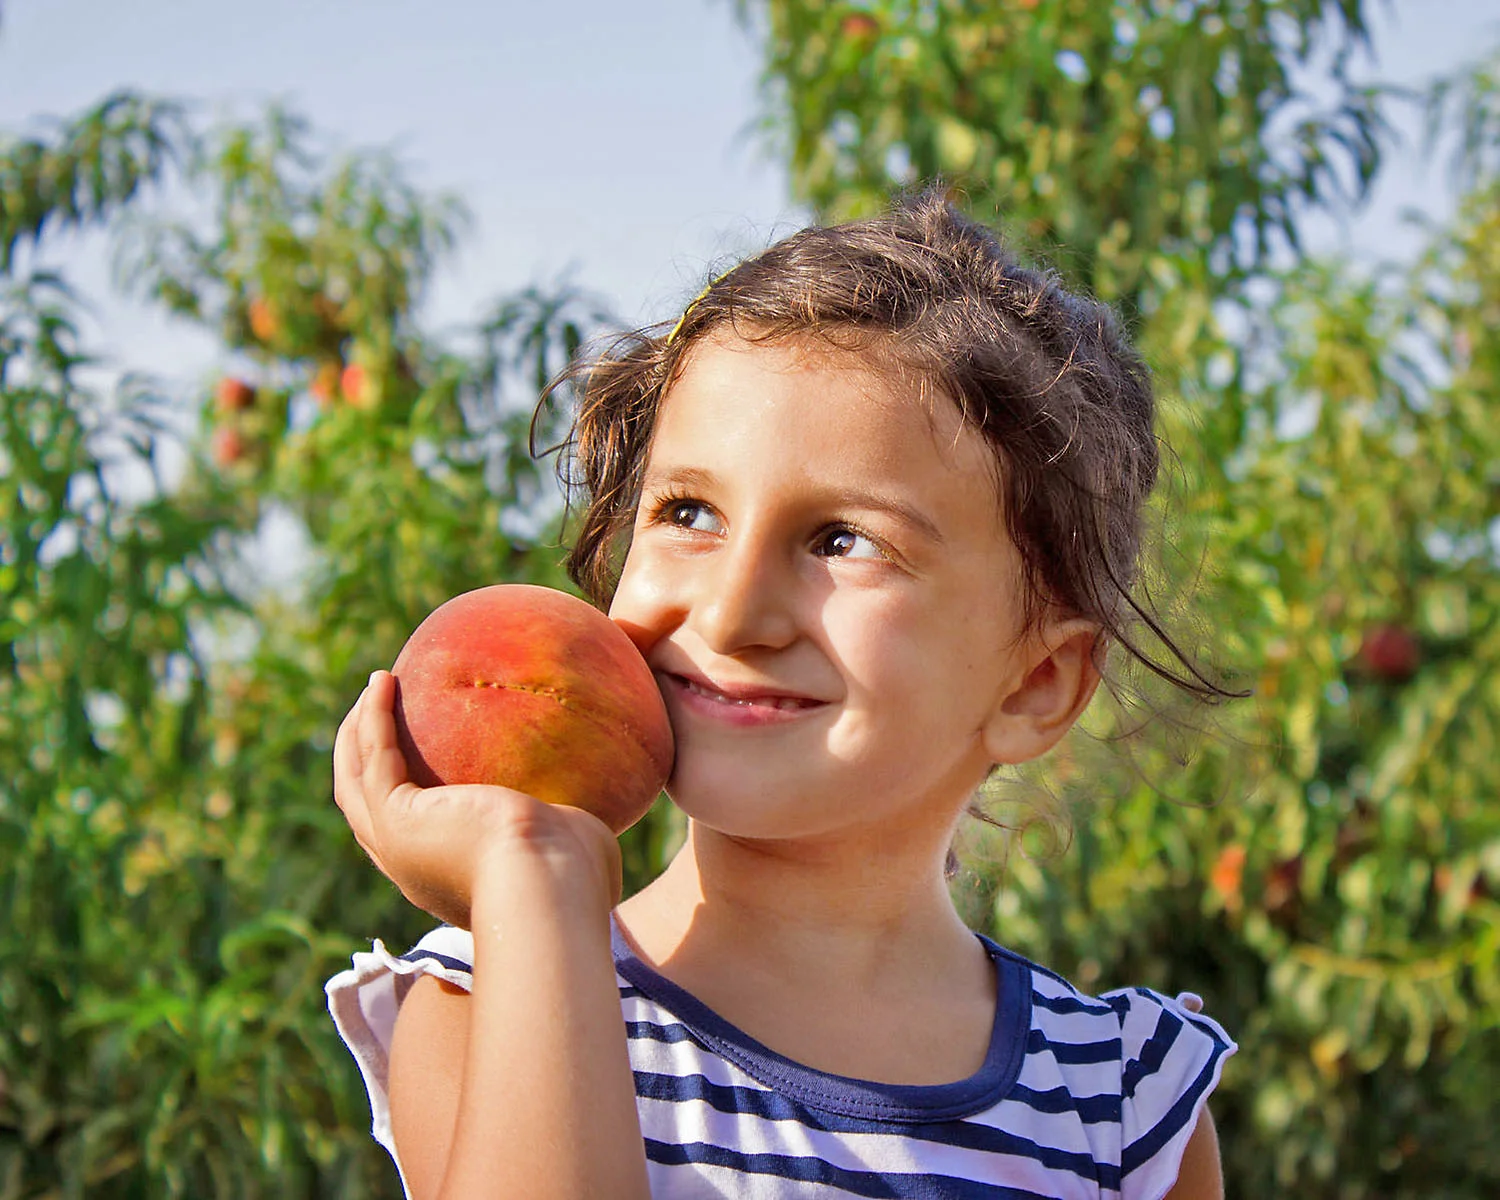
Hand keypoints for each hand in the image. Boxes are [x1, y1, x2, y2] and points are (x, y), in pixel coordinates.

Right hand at [333, 671, 622, 928]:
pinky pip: (375, 757)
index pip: (411, 839)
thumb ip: (565, 830)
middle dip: (363, 761)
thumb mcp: (571, 847)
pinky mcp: (397, 818)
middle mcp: (412, 869)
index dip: (406, 796)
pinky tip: (384, 680)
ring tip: (376, 688)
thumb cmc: (576, 880)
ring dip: (358, 733)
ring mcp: (397, 847)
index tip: (419, 758)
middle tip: (377, 716)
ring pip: (355, 783)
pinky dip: (373, 718)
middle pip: (364, 810)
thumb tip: (587, 808)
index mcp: (448, 881)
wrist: (551, 888)